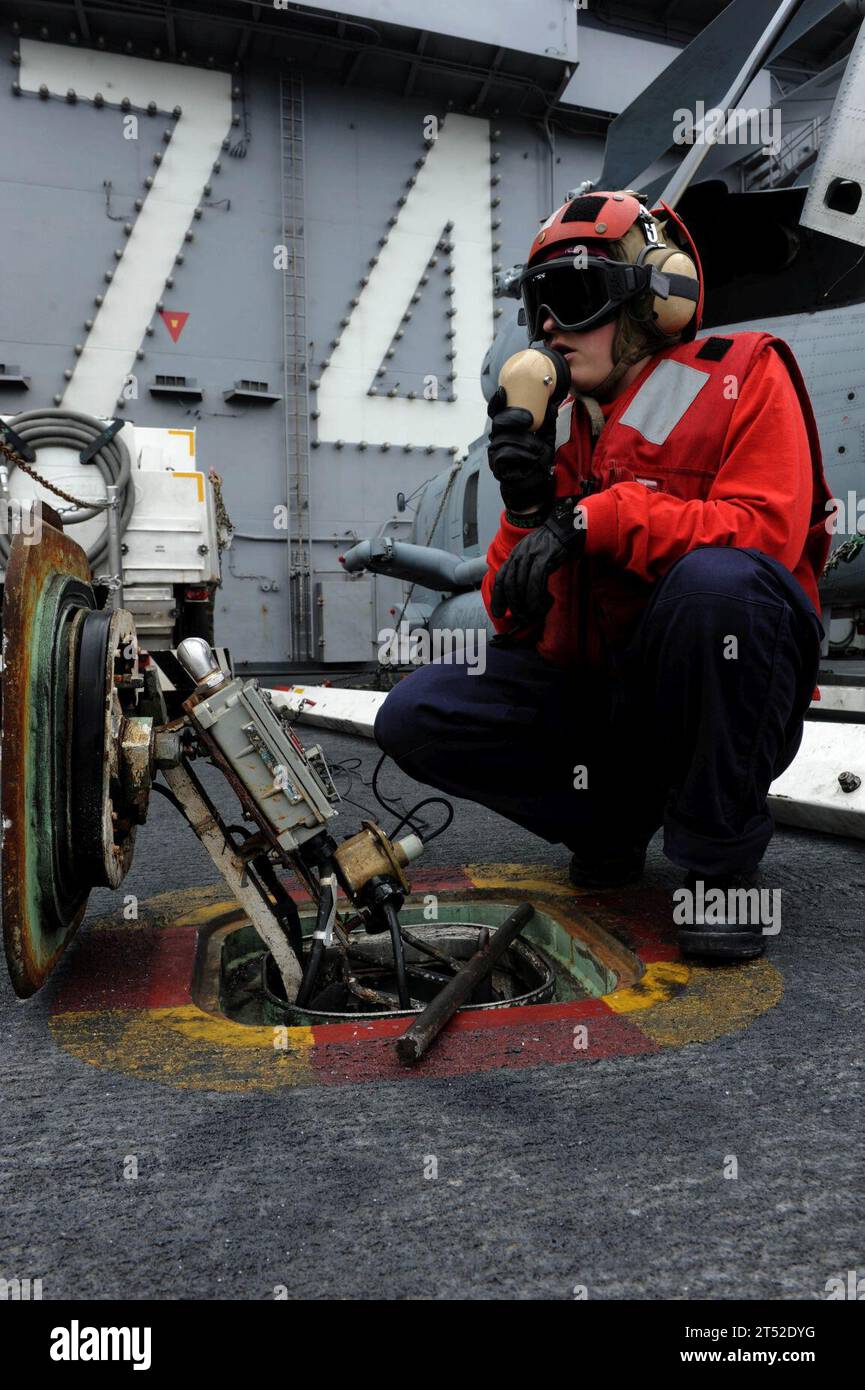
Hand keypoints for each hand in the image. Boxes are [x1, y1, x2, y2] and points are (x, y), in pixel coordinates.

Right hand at [486, 387, 557, 514]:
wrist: (535, 490)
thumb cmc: (537, 465)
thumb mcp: (546, 440)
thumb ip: (548, 423)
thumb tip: (552, 404)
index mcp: (507, 431)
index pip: (497, 413)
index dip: (497, 402)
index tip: (503, 391)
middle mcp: (498, 440)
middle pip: (498, 422)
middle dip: (513, 417)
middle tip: (528, 419)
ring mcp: (495, 455)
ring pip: (503, 439)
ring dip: (524, 442)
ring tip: (537, 450)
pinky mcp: (497, 468)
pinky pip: (504, 454)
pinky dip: (520, 455)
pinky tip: (530, 458)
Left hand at [491, 497, 586, 624]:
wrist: (563, 529)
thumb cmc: (547, 546)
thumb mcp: (529, 555)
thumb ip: (522, 570)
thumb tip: (517, 593)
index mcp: (514, 556)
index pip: (500, 578)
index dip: (498, 597)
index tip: (498, 612)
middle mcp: (519, 555)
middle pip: (509, 584)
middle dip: (513, 604)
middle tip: (519, 617)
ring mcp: (531, 555)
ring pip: (522, 583)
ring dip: (525, 602)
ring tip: (530, 613)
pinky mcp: (544, 557)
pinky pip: (535, 579)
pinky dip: (534, 594)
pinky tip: (537, 604)